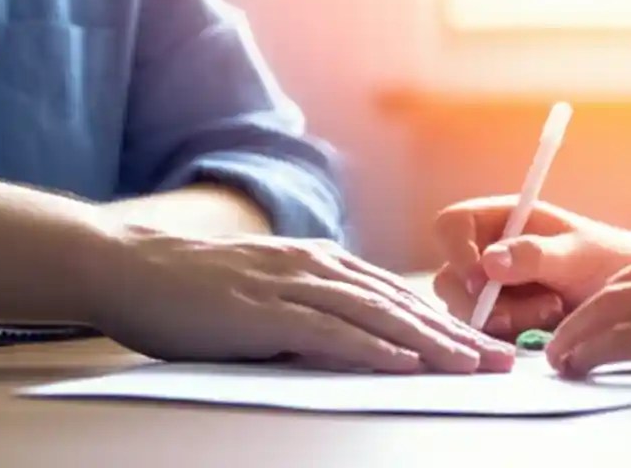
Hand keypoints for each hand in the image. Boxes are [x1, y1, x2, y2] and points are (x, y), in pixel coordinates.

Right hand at [87, 221, 514, 373]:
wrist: (131, 266)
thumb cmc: (193, 288)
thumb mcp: (263, 294)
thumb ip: (306, 310)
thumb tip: (347, 341)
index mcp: (319, 263)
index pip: (394, 297)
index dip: (443, 323)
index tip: (482, 347)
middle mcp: (316, 268)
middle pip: (400, 306)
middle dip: (455, 335)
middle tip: (499, 361)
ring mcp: (292, 286)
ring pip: (376, 317)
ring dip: (429, 343)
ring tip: (470, 366)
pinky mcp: (265, 311)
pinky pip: (330, 332)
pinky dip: (372, 348)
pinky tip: (405, 362)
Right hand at [432, 196, 630, 338]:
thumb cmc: (608, 260)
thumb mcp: (576, 255)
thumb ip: (535, 256)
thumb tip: (489, 262)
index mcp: (502, 220)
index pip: (452, 225)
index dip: (457, 250)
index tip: (482, 279)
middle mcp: (489, 251)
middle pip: (451, 278)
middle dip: (487, 301)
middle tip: (538, 307)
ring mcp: (492, 288)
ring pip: (467, 312)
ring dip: (508, 319)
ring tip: (554, 310)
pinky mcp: (500, 317)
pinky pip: (486, 334)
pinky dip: (514, 335)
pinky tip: (549, 325)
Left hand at [548, 224, 630, 384]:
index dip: (605, 298)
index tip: (587, 318)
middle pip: (612, 289)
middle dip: (580, 318)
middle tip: (558, 342)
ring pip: (608, 313)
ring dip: (576, 337)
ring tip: (559, 358)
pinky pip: (623, 342)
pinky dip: (592, 353)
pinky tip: (579, 365)